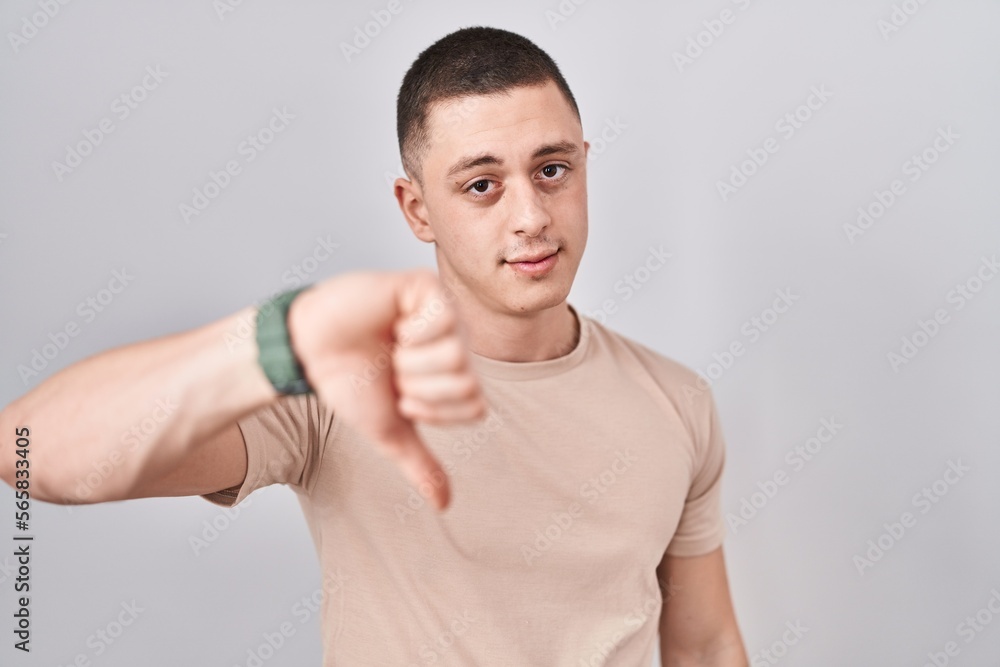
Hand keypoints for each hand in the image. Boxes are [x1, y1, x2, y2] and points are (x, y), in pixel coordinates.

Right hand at [286, 269, 485, 509]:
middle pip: (468, 381)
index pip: (474, 405)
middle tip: (394, 369)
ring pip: (457, 353)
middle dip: (420, 386)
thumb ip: (419, 464)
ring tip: (391, 345)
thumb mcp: (389, 429)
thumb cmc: (349, 383)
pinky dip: (411, 330)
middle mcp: (456, 341)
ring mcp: (444, 313)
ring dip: (411, 359)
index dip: (434, 410)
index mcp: (453, 372)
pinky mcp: (427, 287)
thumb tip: (444, 505)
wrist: (310, 351)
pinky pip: (443, 318)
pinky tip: (394, 322)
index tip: (403, 397)